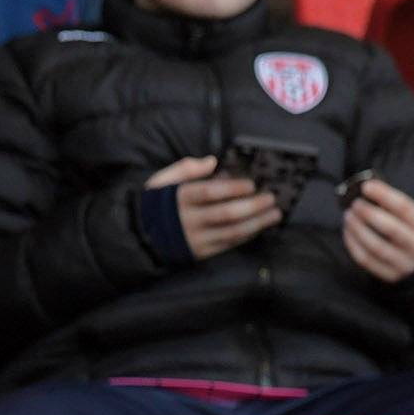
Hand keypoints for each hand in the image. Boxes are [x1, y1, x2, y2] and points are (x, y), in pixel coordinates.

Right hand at [146, 155, 281, 260]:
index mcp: (180, 199)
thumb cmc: (154, 204)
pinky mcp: (200, 253)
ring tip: (275, 214)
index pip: (211, 192)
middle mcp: (189, 220)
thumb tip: (211, 161)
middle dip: (252, 206)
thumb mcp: (161, 181)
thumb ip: (185, 168)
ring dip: (257, 223)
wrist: (138, 237)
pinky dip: (246, 236)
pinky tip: (259, 227)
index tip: (252, 183)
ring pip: (231, 232)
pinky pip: (227, 245)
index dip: (234, 188)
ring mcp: (195, 239)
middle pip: (226, 214)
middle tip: (271, 197)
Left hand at [343, 178, 413, 282]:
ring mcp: (404, 263)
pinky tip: (348, 232)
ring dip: (358, 230)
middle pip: (391, 229)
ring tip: (348, 216)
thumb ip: (391, 207)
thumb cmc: (408, 232)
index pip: (405, 208)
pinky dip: (353, 245)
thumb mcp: (410, 219)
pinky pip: (366, 261)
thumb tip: (366, 190)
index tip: (366, 186)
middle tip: (354, 204)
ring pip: (376, 247)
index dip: (384, 195)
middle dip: (369, 214)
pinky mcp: (389, 275)